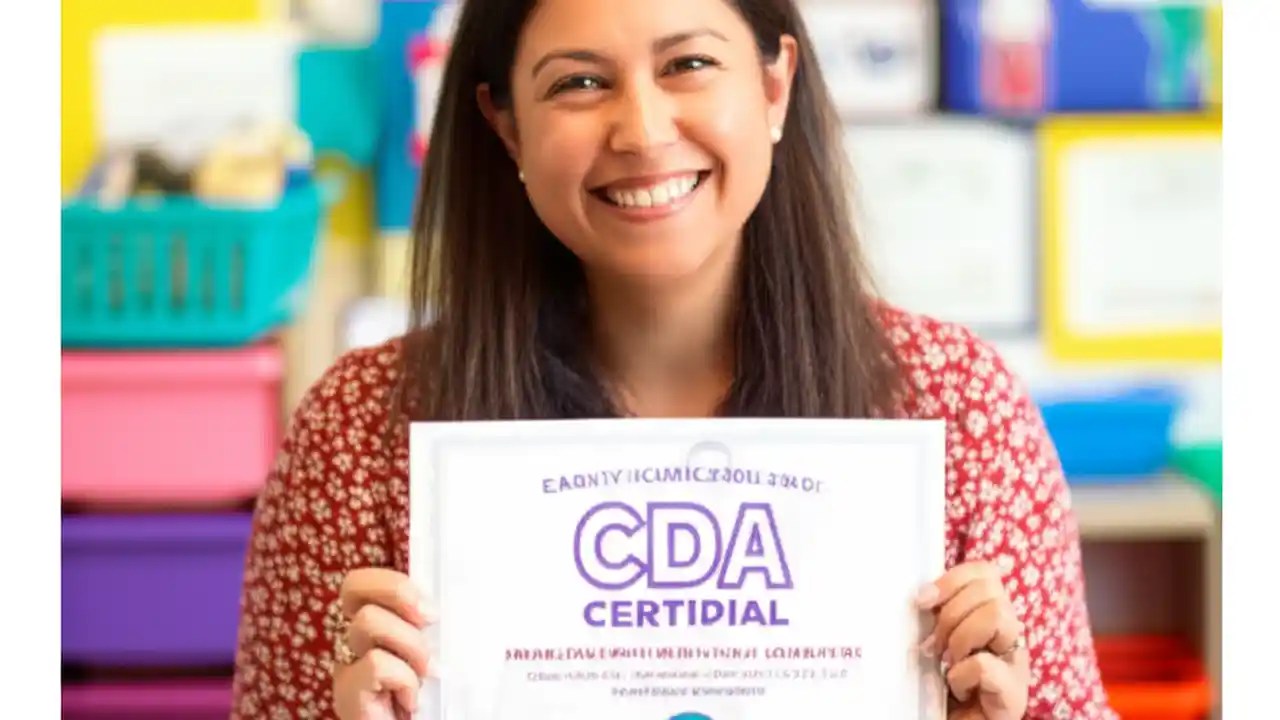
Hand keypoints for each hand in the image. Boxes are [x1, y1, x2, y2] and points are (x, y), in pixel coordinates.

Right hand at [333, 568, 435, 719]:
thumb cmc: (435, 698)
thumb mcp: (439, 649)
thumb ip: (435, 624)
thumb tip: (462, 594)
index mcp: (374, 625)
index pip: (361, 582)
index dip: (391, 582)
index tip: (430, 608)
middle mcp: (353, 641)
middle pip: (354, 586)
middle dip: (398, 594)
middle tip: (430, 620)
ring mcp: (347, 666)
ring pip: (367, 620)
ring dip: (410, 643)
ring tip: (427, 672)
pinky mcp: (347, 694)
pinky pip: (375, 663)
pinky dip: (404, 679)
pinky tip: (412, 700)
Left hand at [916, 562, 1028, 719]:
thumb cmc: (942, 687)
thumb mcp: (939, 642)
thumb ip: (938, 616)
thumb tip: (920, 593)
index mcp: (993, 617)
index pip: (986, 572)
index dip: (952, 579)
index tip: (922, 601)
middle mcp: (1011, 635)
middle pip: (990, 590)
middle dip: (951, 613)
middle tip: (933, 645)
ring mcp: (1017, 663)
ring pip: (997, 615)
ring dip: (960, 638)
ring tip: (946, 662)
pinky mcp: (1014, 694)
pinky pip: (985, 664)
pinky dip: (961, 674)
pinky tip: (956, 687)